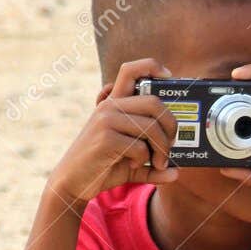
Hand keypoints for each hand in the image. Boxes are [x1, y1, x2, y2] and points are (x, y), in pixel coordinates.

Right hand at [47, 58, 178, 209]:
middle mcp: (110, 106)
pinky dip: (144, 160)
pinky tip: (133, 164)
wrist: (73, 183)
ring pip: (151, 127)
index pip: (131, 70)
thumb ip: (152, 160)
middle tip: (171, 146)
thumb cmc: (103, 167)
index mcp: (114, 103)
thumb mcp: (130, 160)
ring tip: (159, 163)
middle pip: (154, 103)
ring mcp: (106, 120)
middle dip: (171, 127)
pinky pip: (140, 147)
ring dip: (162, 149)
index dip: (152, 66)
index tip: (169, 76)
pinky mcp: (106, 138)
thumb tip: (177, 172)